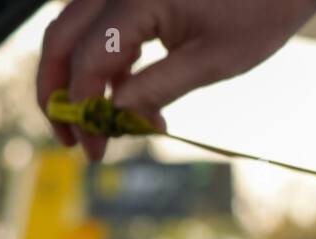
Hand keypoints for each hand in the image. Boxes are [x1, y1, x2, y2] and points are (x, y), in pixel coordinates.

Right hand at [37, 0, 315, 159]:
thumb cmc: (256, 14)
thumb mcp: (212, 62)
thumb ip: (159, 87)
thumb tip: (118, 115)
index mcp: (135, 0)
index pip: (87, 59)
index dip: (82, 107)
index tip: (92, 146)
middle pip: (60, 40)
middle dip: (59, 93)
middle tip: (74, 139)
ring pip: (75, 34)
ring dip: (78, 81)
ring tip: (99, 127)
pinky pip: (102, 30)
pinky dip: (106, 67)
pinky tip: (128, 103)